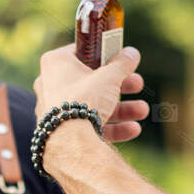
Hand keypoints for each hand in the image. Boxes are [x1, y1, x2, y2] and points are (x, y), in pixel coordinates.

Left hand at [34, 45, 148, 145]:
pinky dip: (111, 127)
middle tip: (138, 84)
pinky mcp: (61, 131)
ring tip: (142, 111)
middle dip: (121, 86)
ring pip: (93, 106)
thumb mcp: (109, 77)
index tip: (120, 58)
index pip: (82, 52)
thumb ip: (122, 64)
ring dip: (122, 109)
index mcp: (56, 63)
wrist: (69, 141)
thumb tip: (132, 53)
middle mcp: (51, 85)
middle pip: (91, 82)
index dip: (103, 54)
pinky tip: (133, 129)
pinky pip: (87, 126)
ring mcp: (56, 110)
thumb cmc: (84, 100)